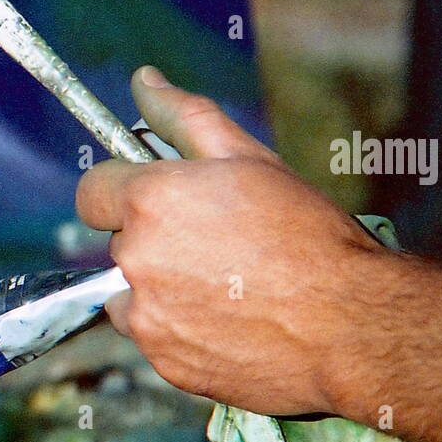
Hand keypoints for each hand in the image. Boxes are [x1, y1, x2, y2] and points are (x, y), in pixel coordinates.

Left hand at [76, 66, 387, 415]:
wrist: (349, 326)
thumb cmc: (307, 237)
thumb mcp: (249, 159)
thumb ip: (183, 117)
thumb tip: (143, 81)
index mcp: (151, 201)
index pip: (92, 192)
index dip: (122, 192)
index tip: (152, 200)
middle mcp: (136, 259)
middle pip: (117, 244)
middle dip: (153, 240)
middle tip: (216, 244)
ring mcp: (146, 316)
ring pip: (128, 295)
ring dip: (159, 289)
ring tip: (224, 286)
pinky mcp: (162, 360)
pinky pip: (153, 337)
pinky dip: (179, 330)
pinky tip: (228, 320)